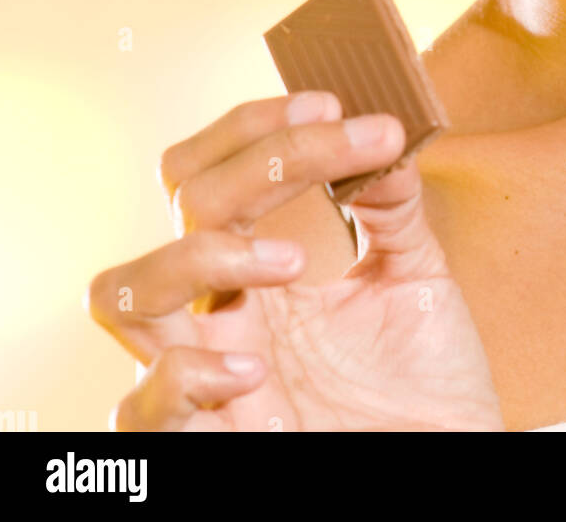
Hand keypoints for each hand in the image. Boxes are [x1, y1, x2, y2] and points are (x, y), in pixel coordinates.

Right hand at [85, 93, 504, 431]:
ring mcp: (207, 369)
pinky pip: (138, 408)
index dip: (260, 123)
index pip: (219, 165)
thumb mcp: (419, 279)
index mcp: (264, 257)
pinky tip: (253, 372)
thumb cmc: (425, 384)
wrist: (444, 463)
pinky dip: (182, 377)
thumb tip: (381, 137)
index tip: (334, 103)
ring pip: (121, 293)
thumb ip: (395, 208)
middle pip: (183, 200)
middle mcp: (226, 305)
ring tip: (294, 263)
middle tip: (334, 136)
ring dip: (201, 255)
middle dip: (259, 153)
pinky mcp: (209, 438)